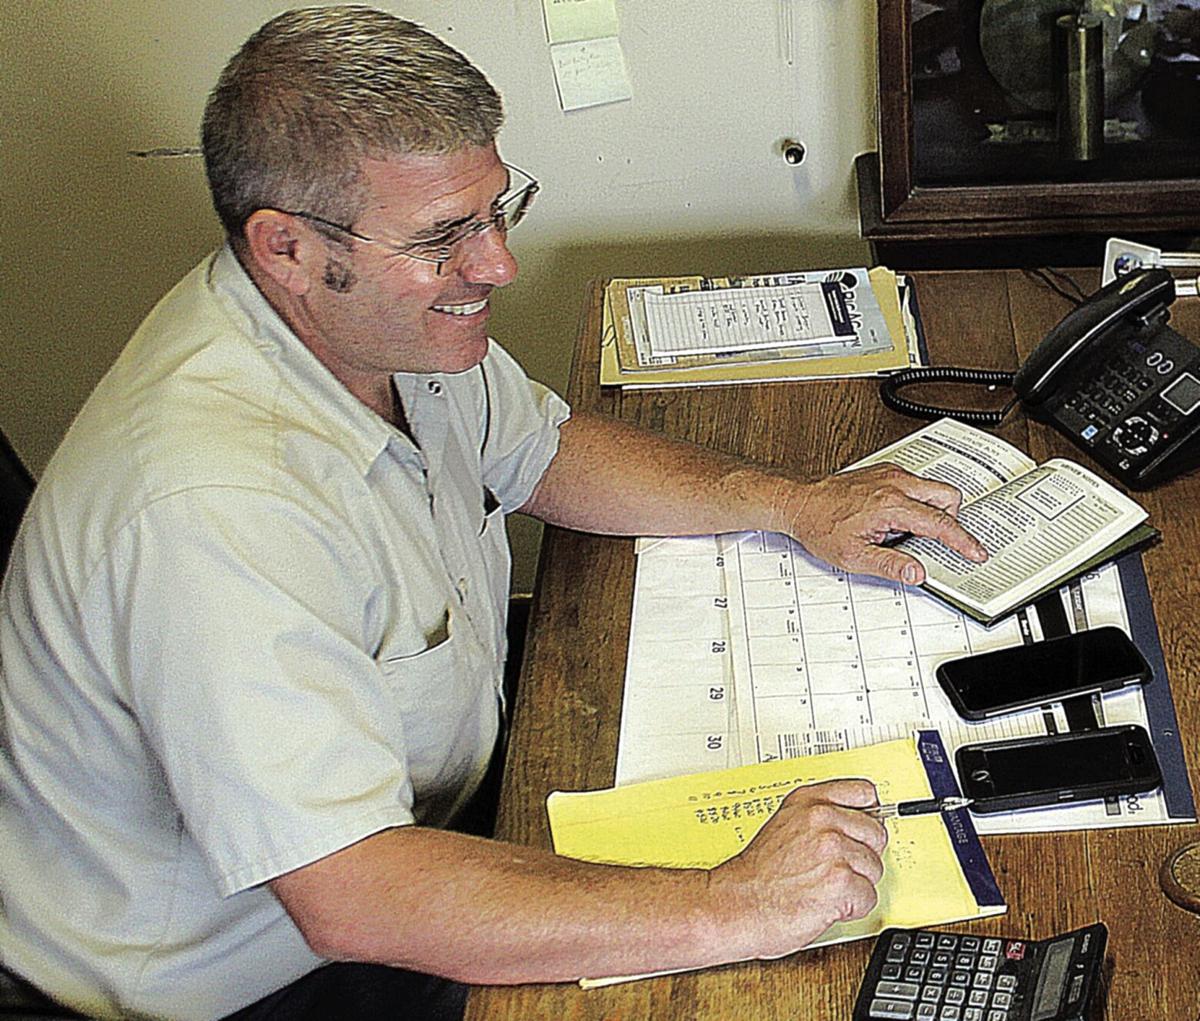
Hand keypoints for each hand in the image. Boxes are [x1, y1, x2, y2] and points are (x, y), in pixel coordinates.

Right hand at [709, 779, 887, 958]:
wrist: (737, 904)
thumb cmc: (756, 875)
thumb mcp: (783, 825)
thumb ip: (818, 818)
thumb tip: (855, 822)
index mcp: (808, 801)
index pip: (863, 792)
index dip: (866, 815)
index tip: (862, 827)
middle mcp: (822, 819)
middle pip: (876, 834)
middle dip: (861, 857)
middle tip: (832, 869)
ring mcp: (833, 848)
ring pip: (874, 869)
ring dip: (855, 885)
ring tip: (822, 887)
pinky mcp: (841, 880)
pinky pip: (868, 897)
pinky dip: (851, 909)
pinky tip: (824, 903)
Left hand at [778, 464, 987, 583]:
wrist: (800, 502)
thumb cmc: (821, 525)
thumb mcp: (853, 556)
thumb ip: (890, 565)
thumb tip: (917, 573)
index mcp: (890, 505)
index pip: (940, 523)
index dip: (963, 541)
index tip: (976, 552)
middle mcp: (894, 484)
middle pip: (948, 496)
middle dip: (952, 520)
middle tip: (939, 542)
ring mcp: (890, 475)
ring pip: (933, 488)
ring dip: (933, 510)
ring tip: (911, 533)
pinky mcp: (885, 472)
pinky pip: (916, 485)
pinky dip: (917, 502)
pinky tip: (899, 520)